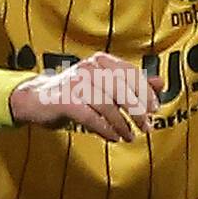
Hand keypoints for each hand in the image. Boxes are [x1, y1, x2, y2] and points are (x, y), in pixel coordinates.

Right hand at [9, 53, 163, 142]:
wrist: (37, 99)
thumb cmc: (75, 93)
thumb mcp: (105, 86)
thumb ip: (132, 83)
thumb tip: (160, 83)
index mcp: (101, 61)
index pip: (130, 73)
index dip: (145, 92)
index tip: (154, 109)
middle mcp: (89, 68)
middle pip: (121, 89)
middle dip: (137, 110)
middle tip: (146, 126)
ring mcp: (75, 83)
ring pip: (106, 105)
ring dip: (122, 124)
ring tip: (129, 136)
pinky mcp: (64, 101)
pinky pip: (90, 117)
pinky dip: (105, 129)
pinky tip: (113, 137)